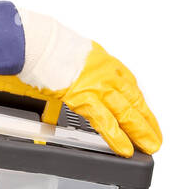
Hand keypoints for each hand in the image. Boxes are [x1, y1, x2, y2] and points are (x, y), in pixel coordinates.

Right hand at [0, 10, 161, 157]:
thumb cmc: (44, 43)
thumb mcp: (68, 54)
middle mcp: (105, 71)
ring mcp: (97, 84)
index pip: (128, 85)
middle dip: (145, 120)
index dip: (137, 102)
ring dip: (139, 130)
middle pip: (133, 100)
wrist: (35, 40)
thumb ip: (75, 70)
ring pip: (126, 111)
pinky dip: (116, 136)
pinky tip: (124, 148)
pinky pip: (105, 121)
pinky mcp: (84, 96)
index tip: (143, 113)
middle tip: (154, 136)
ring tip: (149, 145)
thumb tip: (67, 81)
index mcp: (101, 60)